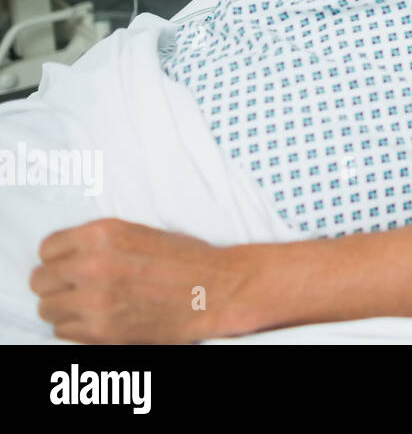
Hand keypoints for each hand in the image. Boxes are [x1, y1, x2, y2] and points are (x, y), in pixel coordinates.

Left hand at [29, 218, 252, 343]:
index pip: (47, 248)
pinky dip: (76, 327)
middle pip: (40, 280)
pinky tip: (99, 318)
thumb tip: (66, 258)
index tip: (68, 264)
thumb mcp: (138, 233)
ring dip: (64, 307)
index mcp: (102, 234)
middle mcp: (92, 266)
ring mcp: (94, 301)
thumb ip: (98, 243)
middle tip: (76, 286)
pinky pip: (63, 332)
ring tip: (88, 303)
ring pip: (47, 309)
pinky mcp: (101, 331)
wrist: (218, 289)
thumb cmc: (186, 259)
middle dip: (56, 283)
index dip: (58, 257)